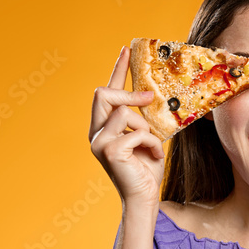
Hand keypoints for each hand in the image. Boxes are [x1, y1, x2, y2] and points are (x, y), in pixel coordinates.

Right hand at [89, 46, 164, 206]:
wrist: (145, 198)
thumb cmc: (147, 170)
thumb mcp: (147, 138)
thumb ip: (142, 119)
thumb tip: (152, 95)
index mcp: (103, 128)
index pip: (106, 92)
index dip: (117, 70)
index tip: (126, 49)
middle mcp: (96, 133)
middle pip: (105, 94)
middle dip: (130, 94)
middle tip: (150, 99)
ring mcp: (99, 142)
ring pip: (126, 113)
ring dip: (146, 129)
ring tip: (152, 147)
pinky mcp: (109, 152)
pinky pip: (137, 133)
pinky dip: (152, 144)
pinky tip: (153, 157)